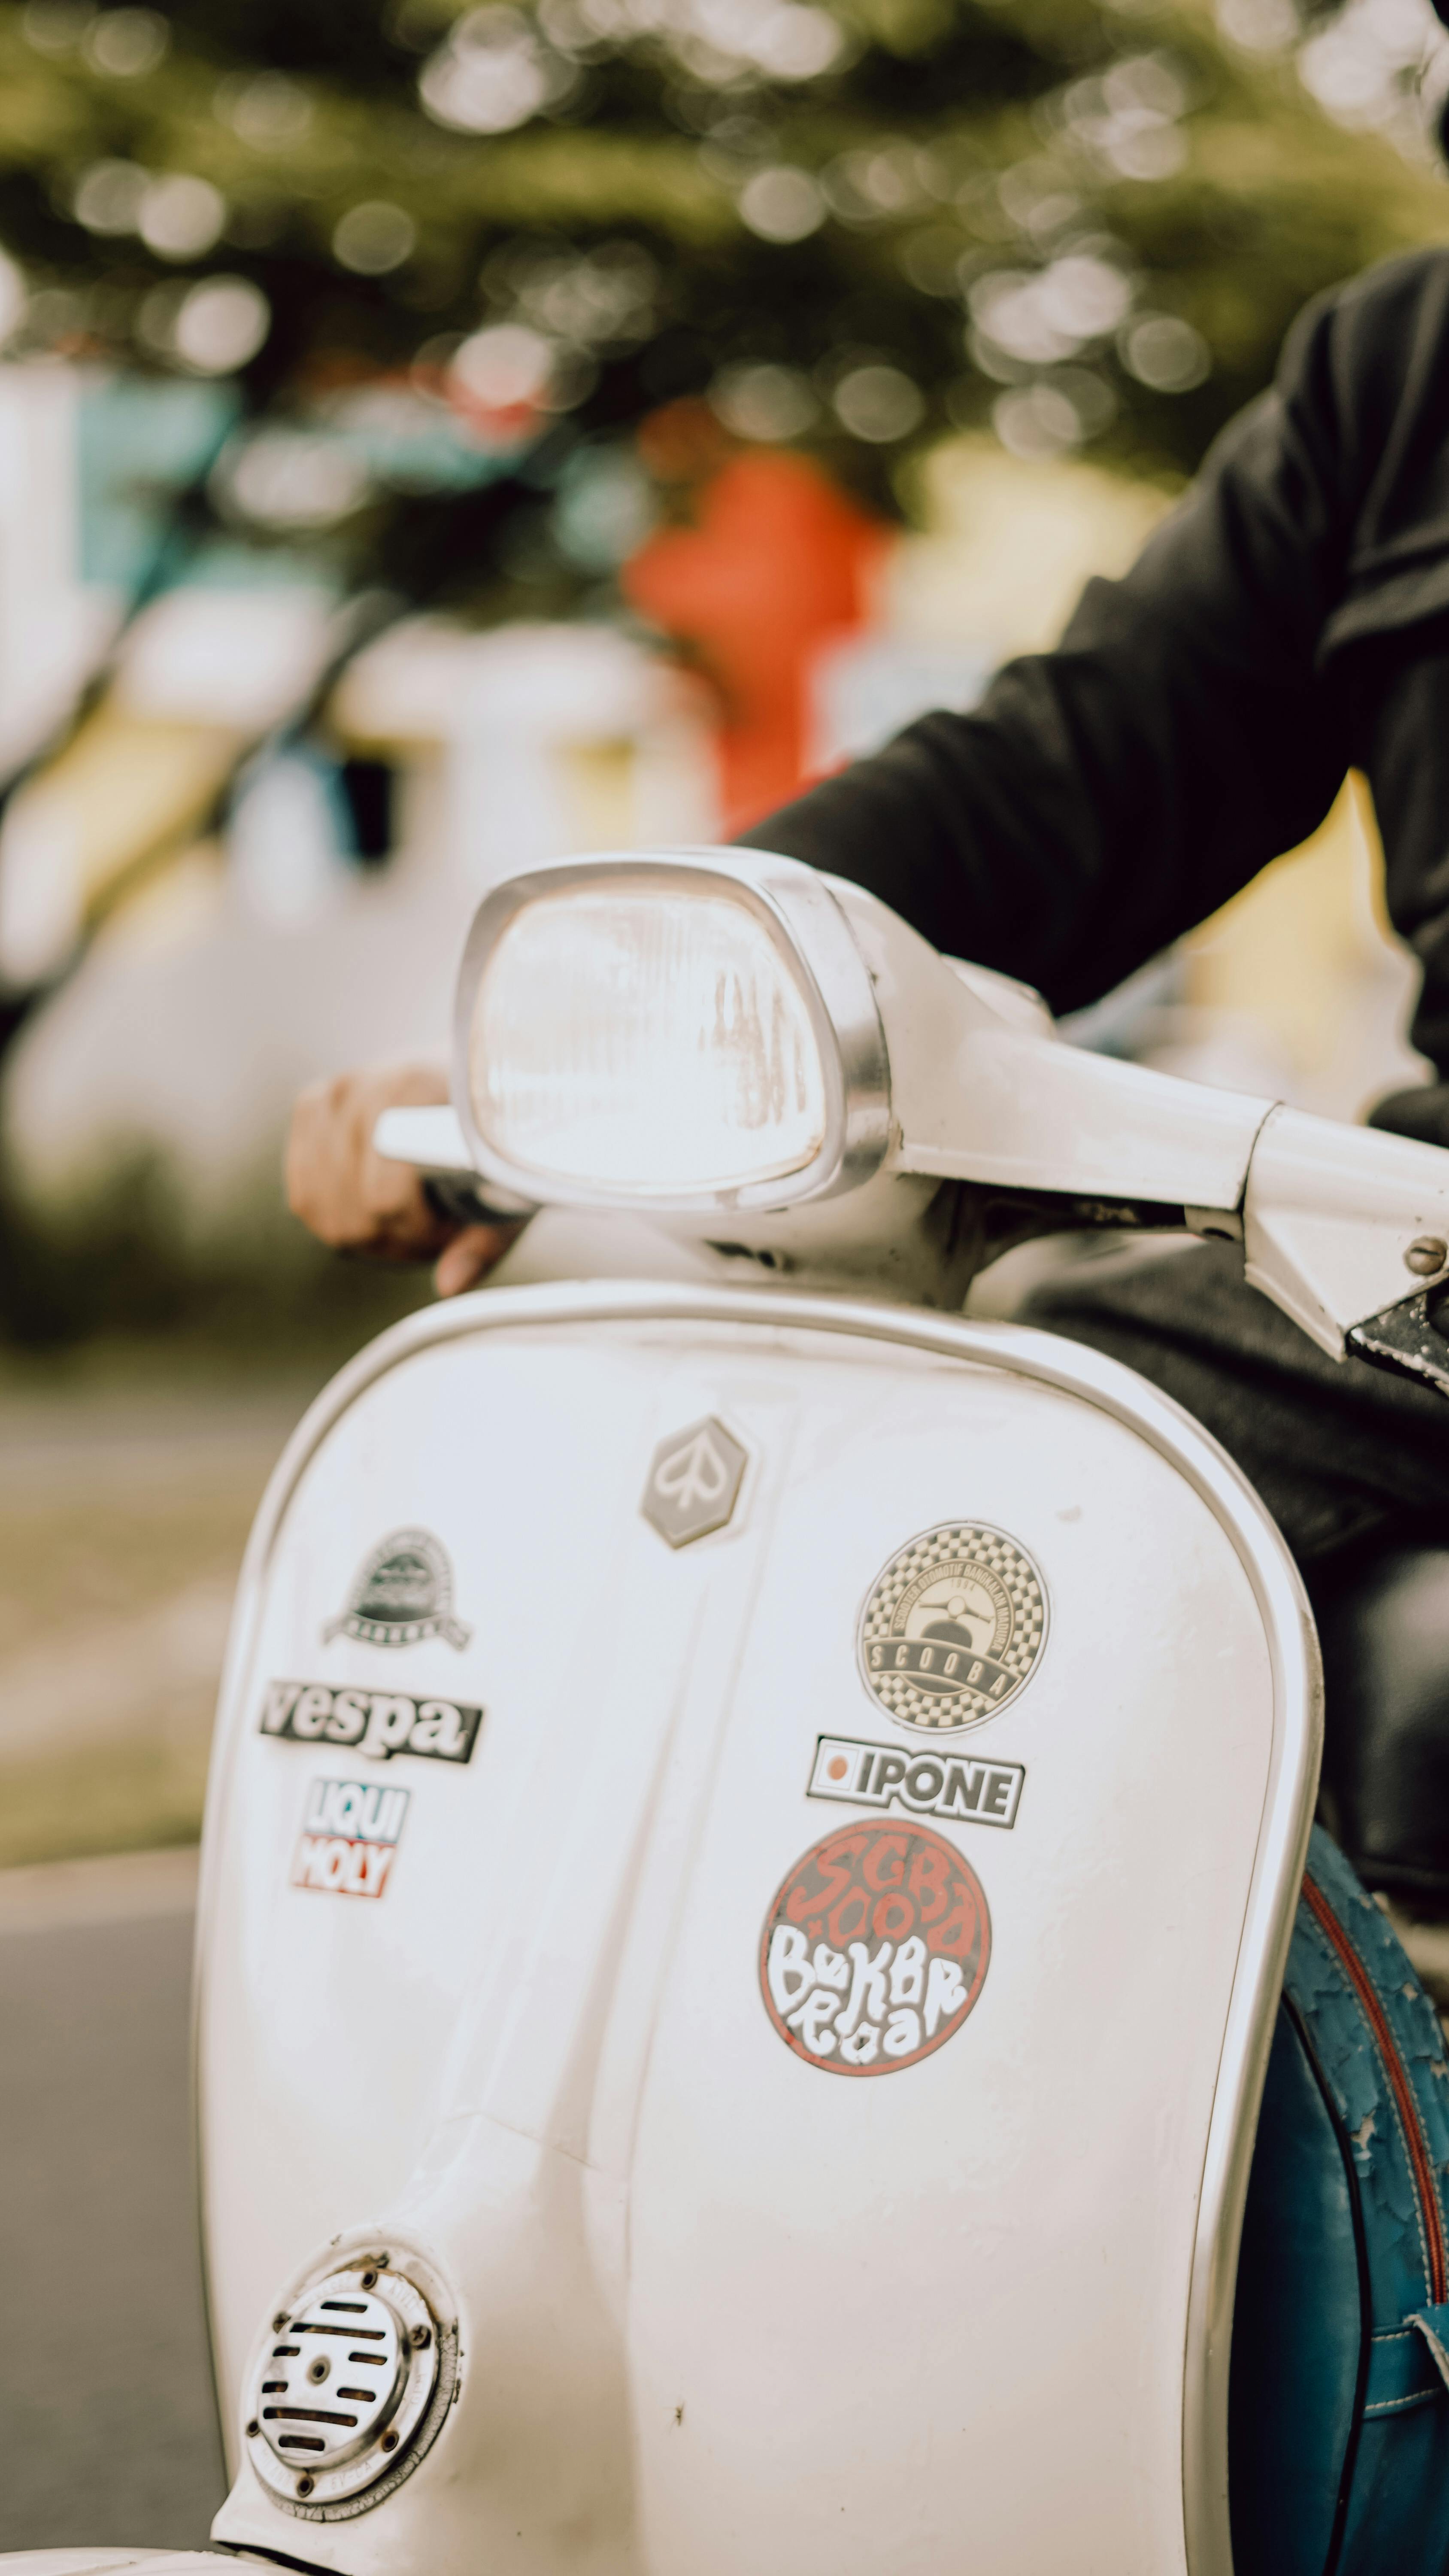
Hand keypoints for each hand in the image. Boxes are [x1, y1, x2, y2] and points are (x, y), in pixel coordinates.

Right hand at [285, 1062, 522, 1297]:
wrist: (472, 1082)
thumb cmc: (493, 1139)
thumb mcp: (507, 1192)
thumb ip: (482, 1243)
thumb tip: (449, 1285)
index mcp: (415, 1091)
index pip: (386, 1197)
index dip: (418, 1231)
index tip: (450, 1227)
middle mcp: (362, 1087)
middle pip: (354, 1212)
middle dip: (396, 1237)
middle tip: (434, 1227)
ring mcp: (331, 1096)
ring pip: (323, 1209)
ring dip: (366, 1231)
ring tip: (408, 1215)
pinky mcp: (311, 1108)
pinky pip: (304, 1195)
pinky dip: (337, 1214)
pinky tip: (374, 1203)